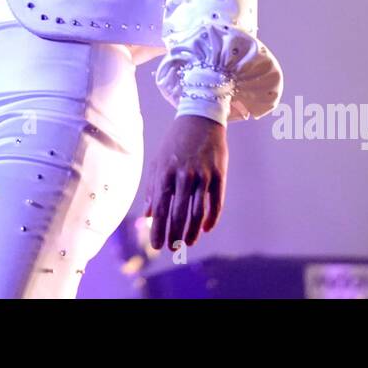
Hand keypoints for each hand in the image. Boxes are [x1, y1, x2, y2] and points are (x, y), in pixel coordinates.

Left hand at [144, 114, 226, 251]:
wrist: (199, 118)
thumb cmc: (175, 142)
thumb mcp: (158, 161)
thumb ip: (153, 188)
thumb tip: (148, 214)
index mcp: (165, 172)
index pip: (161, 208)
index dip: (159, 229)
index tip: (156, 245)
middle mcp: (183, 175)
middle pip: (179, 214)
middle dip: (174, 235)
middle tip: (172, 249)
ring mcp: (202, 175)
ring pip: (198, 212)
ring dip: (191, 231)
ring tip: (187, 243)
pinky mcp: (218, 174)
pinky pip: (216, 203)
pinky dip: (211, 219)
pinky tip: (205, 229)